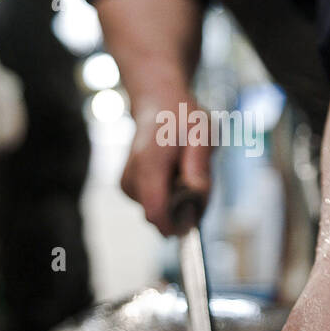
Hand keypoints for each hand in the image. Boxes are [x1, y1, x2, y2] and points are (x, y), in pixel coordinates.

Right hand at [121, 90, 211, 236]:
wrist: (158, 105)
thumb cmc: (183, 118)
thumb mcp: (202, 133)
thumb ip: (199, 164)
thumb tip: (197, 193)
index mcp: (148, 163)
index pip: (155, 212)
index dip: (176, 225)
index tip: (195, 218)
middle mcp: (131, 177)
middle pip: (159, 216)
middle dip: (183, 209)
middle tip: (198, 179)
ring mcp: (127, 185)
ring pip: (158, 213)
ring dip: (178, 201)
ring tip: (185, 170)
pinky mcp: (128, 189)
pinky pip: (154, 206)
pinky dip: (168, 197)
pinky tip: (173, 174)